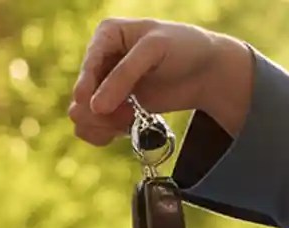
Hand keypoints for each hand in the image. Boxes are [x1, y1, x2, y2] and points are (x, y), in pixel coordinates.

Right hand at [68, 17, 253, 145]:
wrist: (206, 71)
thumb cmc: (184, 48)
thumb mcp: (153, 50)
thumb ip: (124, 76)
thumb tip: (95, 106)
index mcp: (107, 34)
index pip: (89, 62)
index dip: (86, 84)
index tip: (86, 103)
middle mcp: (102, 59)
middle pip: (82, 91)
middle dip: (97, 109)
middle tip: (122, 117)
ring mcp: (108, 86)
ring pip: (84, 113)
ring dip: (101, 124)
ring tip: (127, 122)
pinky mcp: (118, 108)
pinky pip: (97, 127)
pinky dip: (106, 133)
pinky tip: (123, 130)